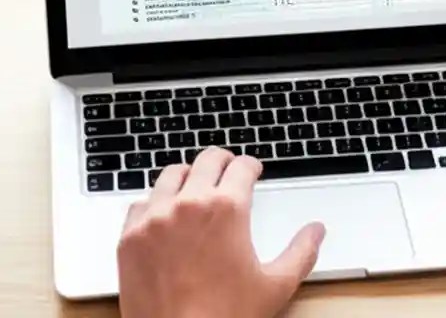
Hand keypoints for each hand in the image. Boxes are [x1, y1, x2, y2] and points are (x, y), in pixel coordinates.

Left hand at [117, 148, 326, 317]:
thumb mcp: (276, 287)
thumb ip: (302, 252)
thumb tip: (316, 231)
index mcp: (227, 210)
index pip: (241, 166)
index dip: (252, 165)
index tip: (252, 170)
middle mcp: (188, 205)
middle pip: (207, 160)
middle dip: (222, 162)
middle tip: (228, 169)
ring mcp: (154, 218)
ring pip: (170, 175)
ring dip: (187, 176)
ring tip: (195, 186)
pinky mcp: (129, 237)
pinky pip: (141, 204)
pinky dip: (155, 204)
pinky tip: (163, 214)